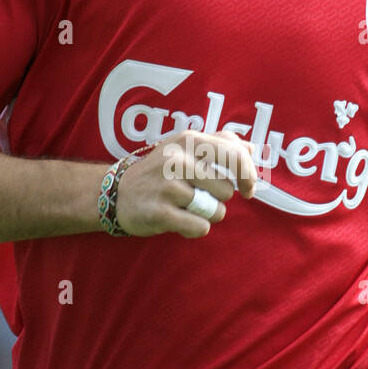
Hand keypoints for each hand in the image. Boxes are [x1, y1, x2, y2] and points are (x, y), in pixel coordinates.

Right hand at [115, 130, 259, 238]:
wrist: (116, 193)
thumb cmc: (159, 172)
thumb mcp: (184, 148)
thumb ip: (219, 144)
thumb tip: (251, 149)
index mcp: (188, 140)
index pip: (235, 155)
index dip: (249, 175)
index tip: (248, 189)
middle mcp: (177, 159)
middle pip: (227, 189)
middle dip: (220, 198)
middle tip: (202, 197)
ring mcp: (167, 186)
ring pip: (215, 210)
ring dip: (207, 214)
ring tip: (187, 208)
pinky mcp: (160, 212)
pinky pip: (200, 227)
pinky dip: (194, 228)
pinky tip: (180, 221)